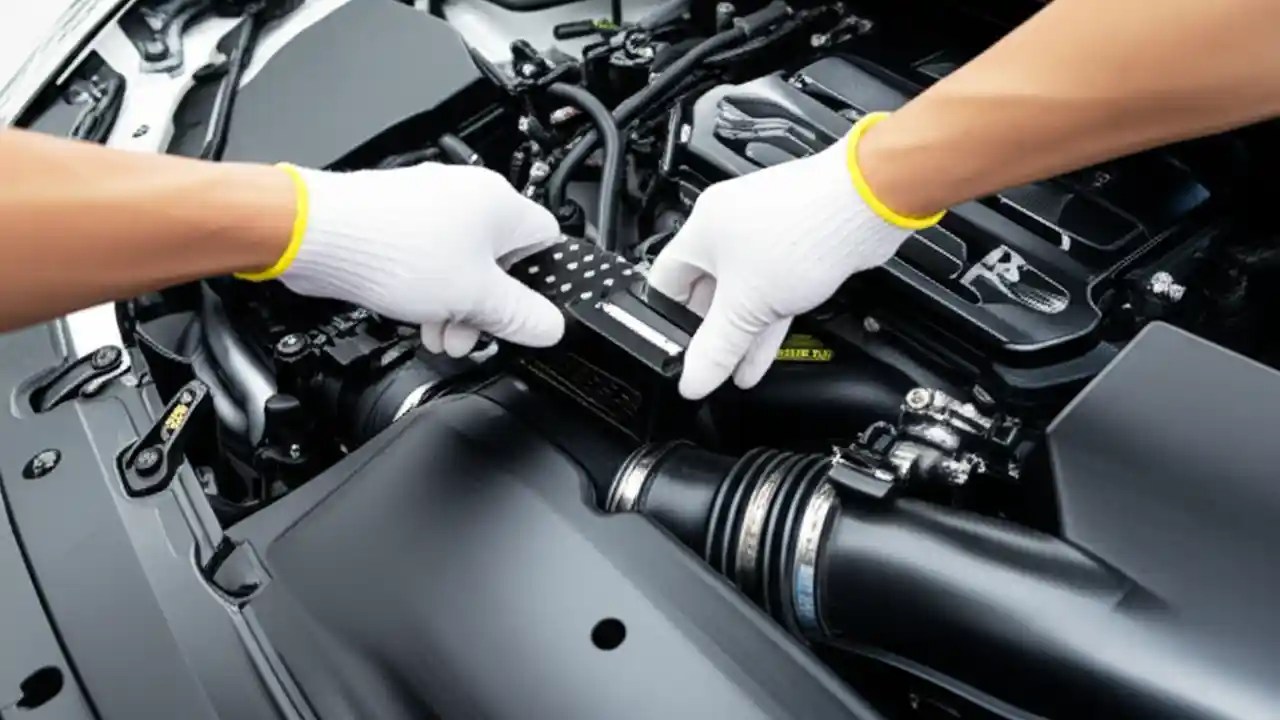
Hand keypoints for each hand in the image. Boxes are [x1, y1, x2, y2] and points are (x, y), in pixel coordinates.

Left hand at [279, 163, 563, 355]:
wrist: (319, 236)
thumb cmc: (392, 249)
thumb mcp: (473, 299)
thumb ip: (519, 315)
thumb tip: (550, 326)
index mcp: (501, 203)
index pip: (547, 242)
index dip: (541, 284)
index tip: (524, 315)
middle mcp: (468, 195)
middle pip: (500, 260)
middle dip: (486, 307)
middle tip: (470, 335)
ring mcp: (431, 204)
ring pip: (462, 264)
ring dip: (455, 306)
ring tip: (437, 334)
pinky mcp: (399, 218)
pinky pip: (429, 258)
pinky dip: (427, 289)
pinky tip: (414, 315)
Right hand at [648, 134, 914, 398]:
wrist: (866, 206)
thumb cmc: (804, 231)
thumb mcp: (748, 306)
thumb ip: (718, 347)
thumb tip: (692, 378)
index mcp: (702, 229)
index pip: (664, 281)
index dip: (666, 319)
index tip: (677, 351)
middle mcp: (728, 226)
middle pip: (705, 289)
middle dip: (710, 330)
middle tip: (710, 364)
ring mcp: (764, 232)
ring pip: (742, 291)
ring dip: (741, 330)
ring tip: (736, 368)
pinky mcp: (794, 242)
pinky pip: (771, 286)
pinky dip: (766, 316)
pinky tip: (764, 348)